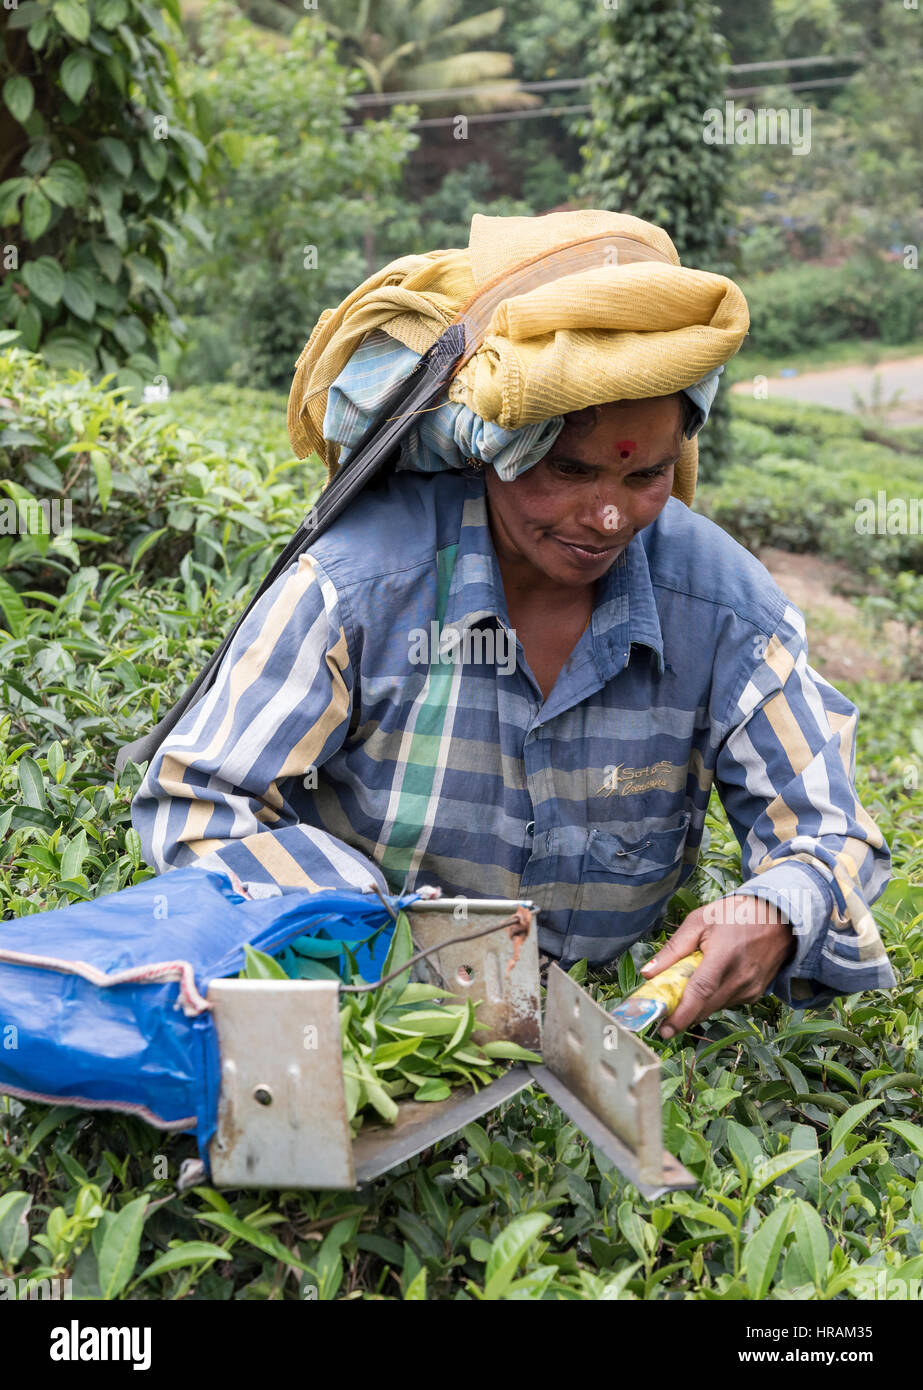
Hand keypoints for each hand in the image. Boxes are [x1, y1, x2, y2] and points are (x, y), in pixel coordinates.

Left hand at [641, 895, 795, 1038]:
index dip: (681, 1014)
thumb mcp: (700, 921)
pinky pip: (725, 1003)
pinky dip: (711, 999)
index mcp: (724, 956)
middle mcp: (740, 979)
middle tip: (660, 1010)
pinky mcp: (754, 995)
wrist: (780, 919)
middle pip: (703, 1007)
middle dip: (680, 1013)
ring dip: (695, 1005)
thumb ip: (674, 948)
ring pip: (713, 1008)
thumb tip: (648, 972)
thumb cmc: (737, 914)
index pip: (700, 992)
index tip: (664, 1030)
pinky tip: (708, 982)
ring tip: (683, 988)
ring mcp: (750, 990)